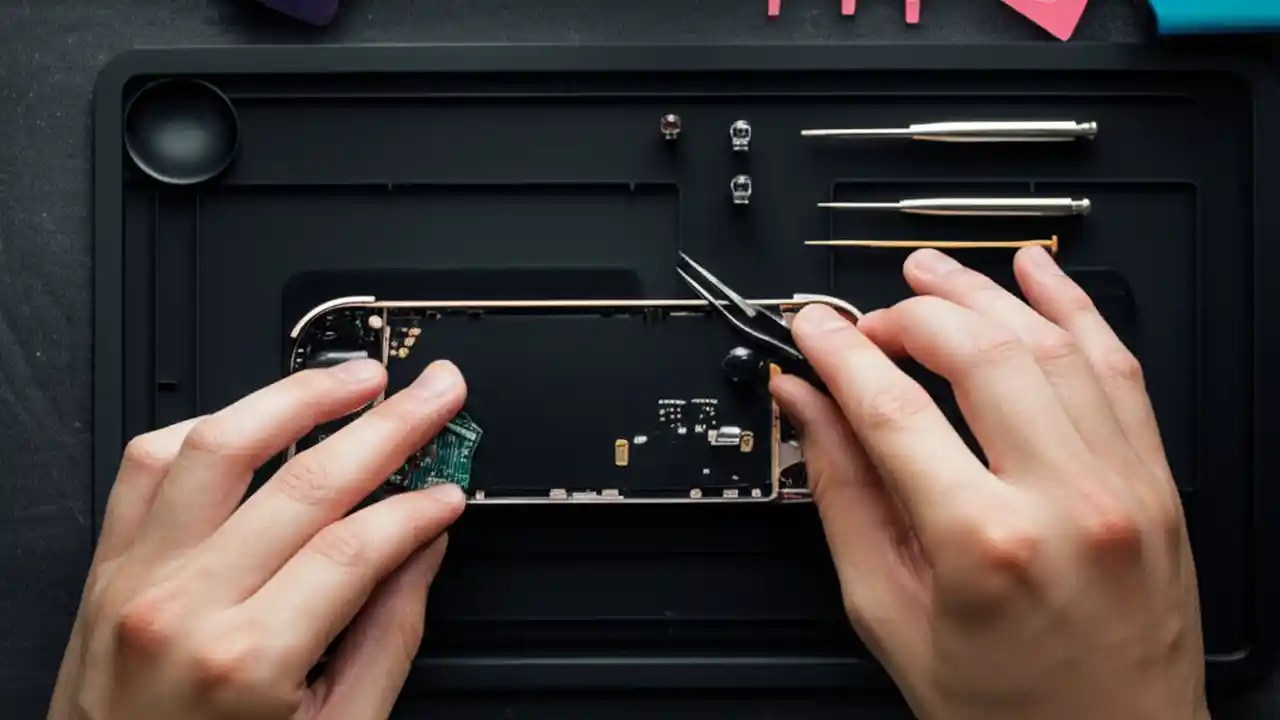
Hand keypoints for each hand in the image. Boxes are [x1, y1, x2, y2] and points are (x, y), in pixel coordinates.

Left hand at [49, 360, 467, 719]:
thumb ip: (386, 638)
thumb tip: (422, 548)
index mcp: (247, 661)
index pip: (357, 546)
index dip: (416, 507)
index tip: (449, 489)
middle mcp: (183, 607)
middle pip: (306, 482)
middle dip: (388, 427)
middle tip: (434, 394)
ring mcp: (137, 577)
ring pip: (221, 445)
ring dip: (298, 398)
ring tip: (356, 380)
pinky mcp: (108, 565)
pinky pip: (149, 462)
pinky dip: (209, 423)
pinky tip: (260, 412)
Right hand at [772, 248, 1206, 719]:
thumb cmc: (1006, 711)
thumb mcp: (889, 615)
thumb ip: (845, 498)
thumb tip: (811, 413)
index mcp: (985, 545)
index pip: (893, 408)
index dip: (840, 354)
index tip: (813, 329)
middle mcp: (1065, 501)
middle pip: (977, 355)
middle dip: (910, 316)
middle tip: (867, 321)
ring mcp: (1123, 485)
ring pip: (1051, 345)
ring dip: (984, 293)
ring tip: (932, 272)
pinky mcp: (1157, 483)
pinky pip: (1120, 368)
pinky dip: (1076, 309)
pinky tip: (1039, 275)